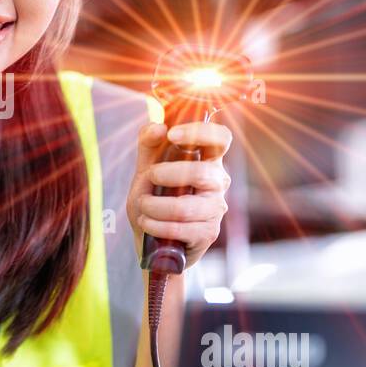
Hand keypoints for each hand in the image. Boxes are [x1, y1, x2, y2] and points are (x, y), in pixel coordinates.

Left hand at [126, 120, 232, 268]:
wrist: (151, 240)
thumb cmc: (153, 198)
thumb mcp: (145, 169)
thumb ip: (148, 145)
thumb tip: (157, 127)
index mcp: (208, 161)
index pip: (222, 138)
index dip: (201, 131)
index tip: (172, 134)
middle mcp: (217, 183)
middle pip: (201, 173)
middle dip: (167, 174)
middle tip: (150, 177)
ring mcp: (215, 210)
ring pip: (184, 207)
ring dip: (154, 206)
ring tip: (143, 206)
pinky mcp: (208, 234)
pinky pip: (179, 229)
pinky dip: (155, 225)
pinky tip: (147, 223)